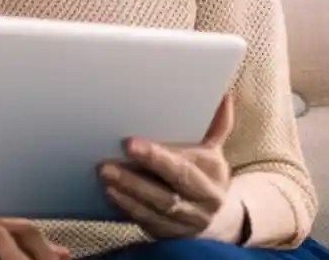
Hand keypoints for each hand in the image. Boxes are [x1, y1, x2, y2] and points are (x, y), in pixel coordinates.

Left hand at [98, 95, 245, 241]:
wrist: (219, 217)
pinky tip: (112, 194)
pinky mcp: (171, 234)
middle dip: (135, 179)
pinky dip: (129, 208)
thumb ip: (217, 125)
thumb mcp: (214, 150)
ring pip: (154, 209)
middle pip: (167, 192)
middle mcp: (203, 203)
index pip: (182, 168)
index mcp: (213, 177)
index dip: (156, 157)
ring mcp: (187, 222)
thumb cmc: (206, 173)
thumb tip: (224, 95)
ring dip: (127, 193)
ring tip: (104, 175)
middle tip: (105, 164)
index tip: (129, 143)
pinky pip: (148, 222)